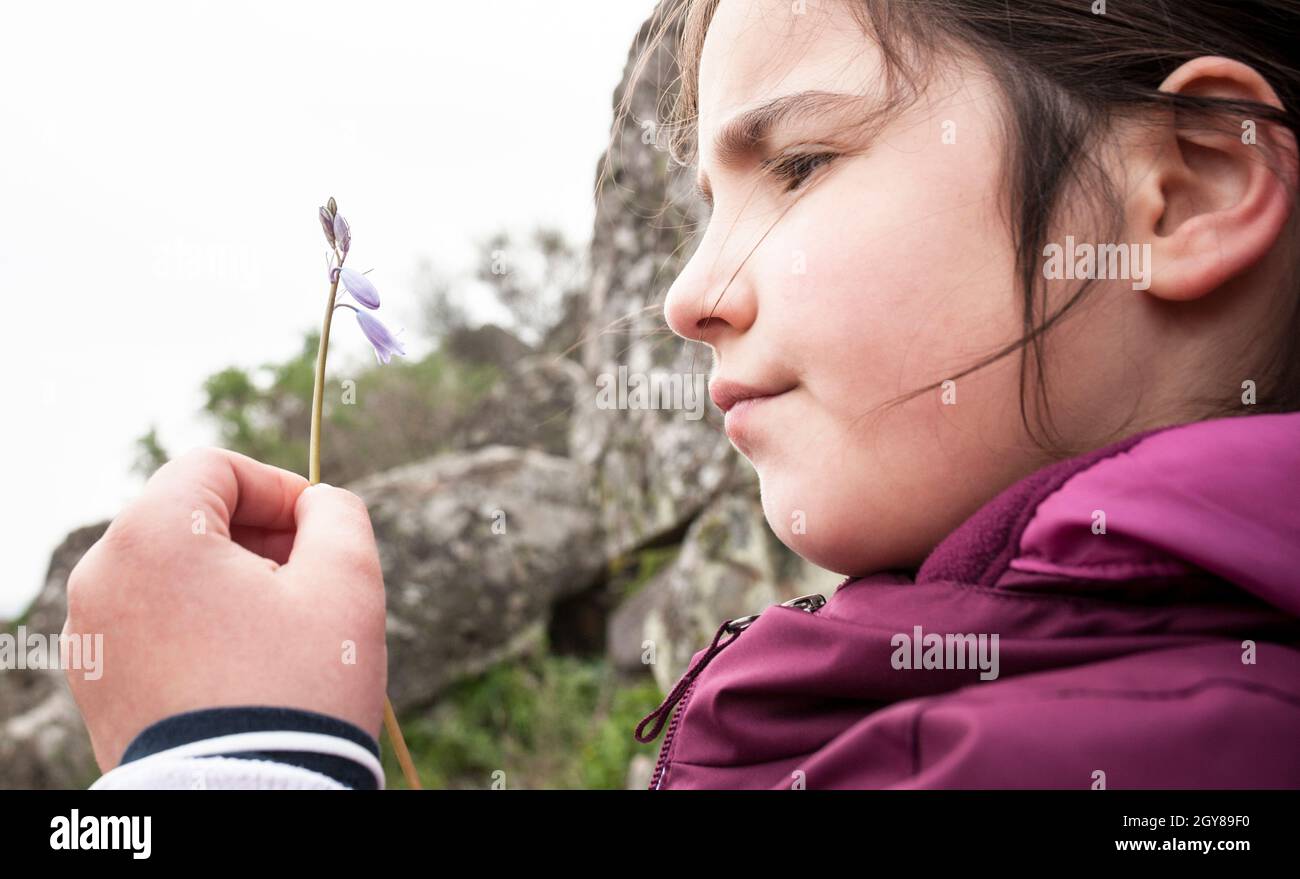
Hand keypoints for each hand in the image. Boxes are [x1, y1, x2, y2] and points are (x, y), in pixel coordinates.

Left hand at [63, 448, 386, 769]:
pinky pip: (152, 620)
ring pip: (170, 570)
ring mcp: (92, 634)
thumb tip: (316, 504)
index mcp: (150, 536)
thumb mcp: (347, 580)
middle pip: (187, 517)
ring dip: (231, 579)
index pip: (213, 468)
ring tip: (284, 629)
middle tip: (311, 580)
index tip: (318, 528)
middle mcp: (101, 577)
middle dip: (257, 536)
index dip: (277, 487)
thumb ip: (337, 513)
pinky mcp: (96, 681)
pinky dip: (200, 622)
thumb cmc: (298, 688)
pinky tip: (248, 664)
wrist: (248, 802)